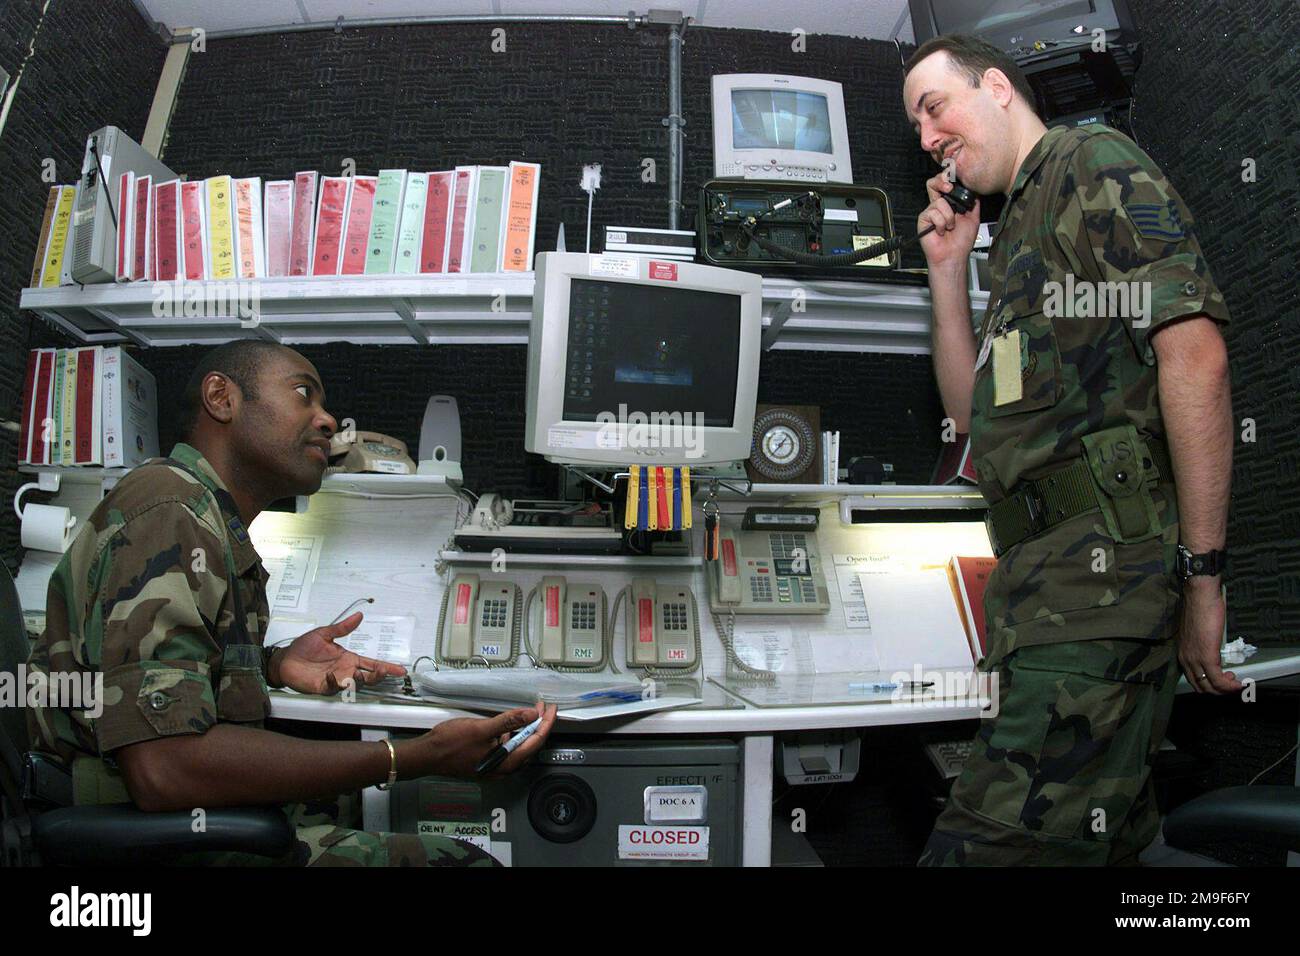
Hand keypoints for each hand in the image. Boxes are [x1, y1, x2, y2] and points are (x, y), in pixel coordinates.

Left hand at [273, 612, 406, 694]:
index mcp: (348, 658)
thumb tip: (359, 616)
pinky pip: (333, 687)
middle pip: (368, 677)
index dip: (386, 667)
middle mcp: (345, 670)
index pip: (371, 664)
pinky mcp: (323, 687)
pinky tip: (331, 675)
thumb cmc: (303, 648)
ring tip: (360, 675)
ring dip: (359, 681)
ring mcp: (335, 680)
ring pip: (354, 685)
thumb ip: (342, 627)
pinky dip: (334, 683)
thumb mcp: (324, 633)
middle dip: (378, 675)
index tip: (400, 670)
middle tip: (382, 671)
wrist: (285, 659)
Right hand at [415, 701, 557, 777]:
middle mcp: (504, 768)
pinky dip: (513, 733)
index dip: (546, 723)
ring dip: (526, 728)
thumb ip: (509, 721)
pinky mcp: (488, 760)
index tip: (551, 709)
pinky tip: (512, 722)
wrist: (428, 756)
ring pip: (519, 745)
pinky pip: (507, 746)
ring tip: (532, 711)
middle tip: (543, 707)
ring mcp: (496, 764)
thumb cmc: (451, 744)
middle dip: (538, 724)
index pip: (535, 741)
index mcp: (506, 763)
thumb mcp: (482, 729)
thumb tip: (531, 715)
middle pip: (530, 745)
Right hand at [918, 172, 980, 270]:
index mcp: (950, 204)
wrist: (953, 256)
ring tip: (950, 227)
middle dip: (941, 181)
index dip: (949, 178)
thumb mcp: (973, 217)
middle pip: (934, 183)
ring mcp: (930, 212)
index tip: (956, 177)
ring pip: (939, 202)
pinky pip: (934, 213)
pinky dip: (941, 224)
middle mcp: (939, 206)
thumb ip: (973, 202)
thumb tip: (975, 188)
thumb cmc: (961, 241)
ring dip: (949, 217)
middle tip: (949, 188)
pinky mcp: (923, 219)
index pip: (946, 184)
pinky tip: (941, 231)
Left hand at [1176, 578, 1241, 694]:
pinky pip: (1218, 679)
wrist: (1200, 597)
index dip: (1209, 684)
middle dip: (1218, 690)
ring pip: (1209, 685)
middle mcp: (1185, 659)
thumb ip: (1202, 646)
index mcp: (1183, 654)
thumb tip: (1214, 652)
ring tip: (1236, 682)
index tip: (1223, 680)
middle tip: (1231, 682)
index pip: (1193, 679)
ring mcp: (1194, 659)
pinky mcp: (1206, 656)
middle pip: (1200, 686)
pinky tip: (1239, 683)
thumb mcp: (1198, 633)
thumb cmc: (1201, 610)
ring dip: (1225, 689)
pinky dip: (1229, 685)